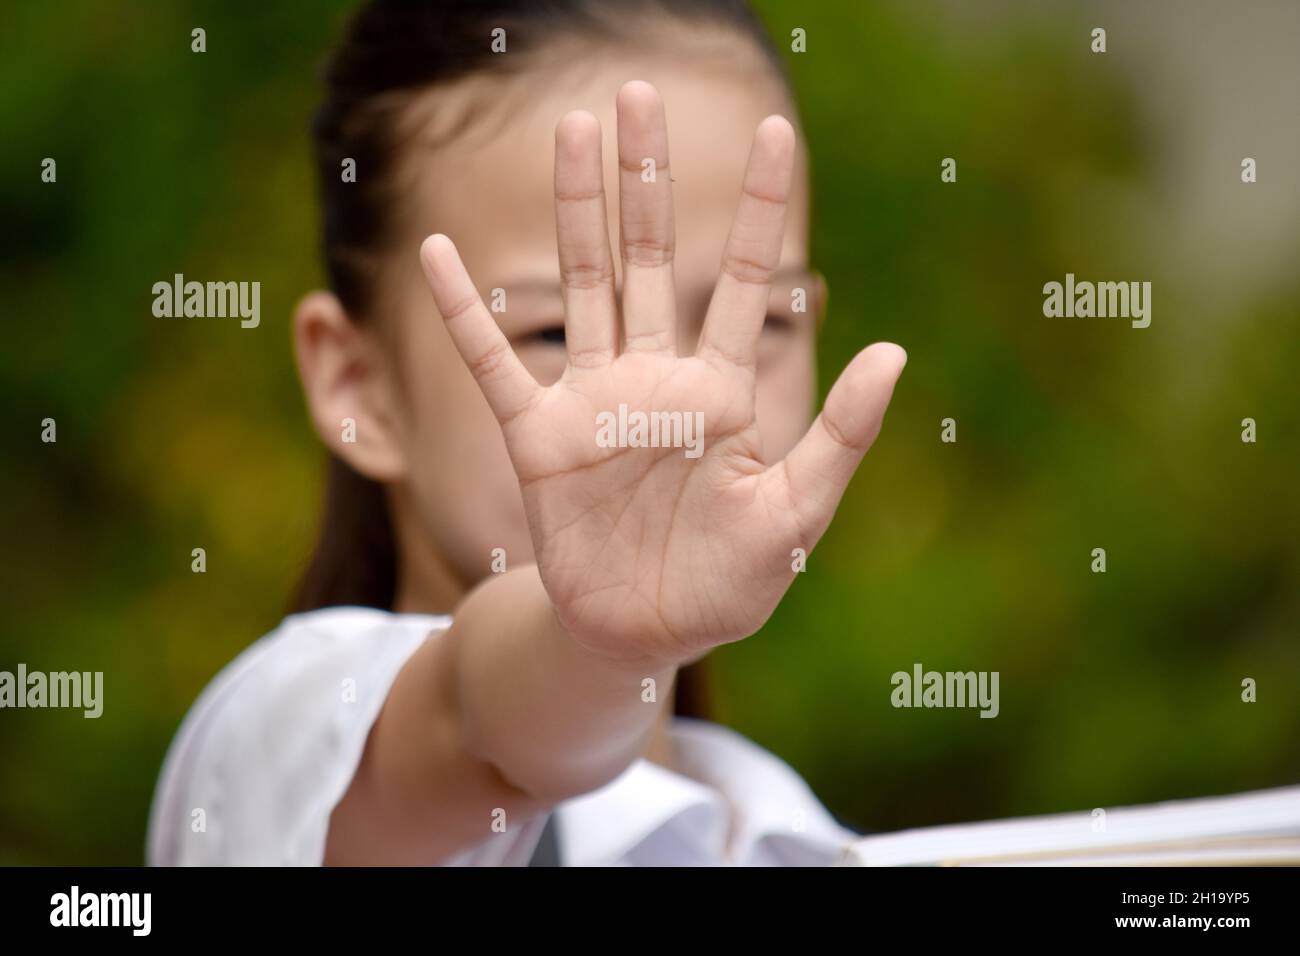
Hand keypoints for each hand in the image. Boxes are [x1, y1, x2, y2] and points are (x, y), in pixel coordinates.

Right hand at [419, 81, 904, 665]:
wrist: (646, 637)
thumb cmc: (727, 582)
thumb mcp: (795, 517)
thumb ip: (838, 437)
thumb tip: (895, 351)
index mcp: (720, 392)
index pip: (744, 281)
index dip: (760, 209)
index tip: (777, 134)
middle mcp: (654, 379)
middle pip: (648, 257)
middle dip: (645, 177)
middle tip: (635, 94)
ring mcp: (593, 402)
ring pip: (581, 285)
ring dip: (575, 210)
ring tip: (571, 131)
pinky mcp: (538, 439)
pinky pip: (495, 364)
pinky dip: (467, 313)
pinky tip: (438, 255)